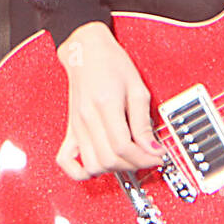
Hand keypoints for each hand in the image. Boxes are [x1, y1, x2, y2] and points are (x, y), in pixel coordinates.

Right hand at [55, 21, 161, 179]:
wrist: (86, 52)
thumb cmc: (112, 64)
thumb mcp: (137, 87)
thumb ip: (143, 120)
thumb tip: (153, 147)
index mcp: (106, 105)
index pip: (123, 146)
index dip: (144, 157)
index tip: (158, 155)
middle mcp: (87, 119)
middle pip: (109, 159)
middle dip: (134, 164)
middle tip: (149, 157)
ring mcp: (76, 126)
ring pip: (92, 165)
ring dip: (113, 169)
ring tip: (129, 159)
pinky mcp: (70, 130)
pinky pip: (66, 161)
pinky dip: (81, 172)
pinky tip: (99, 166)